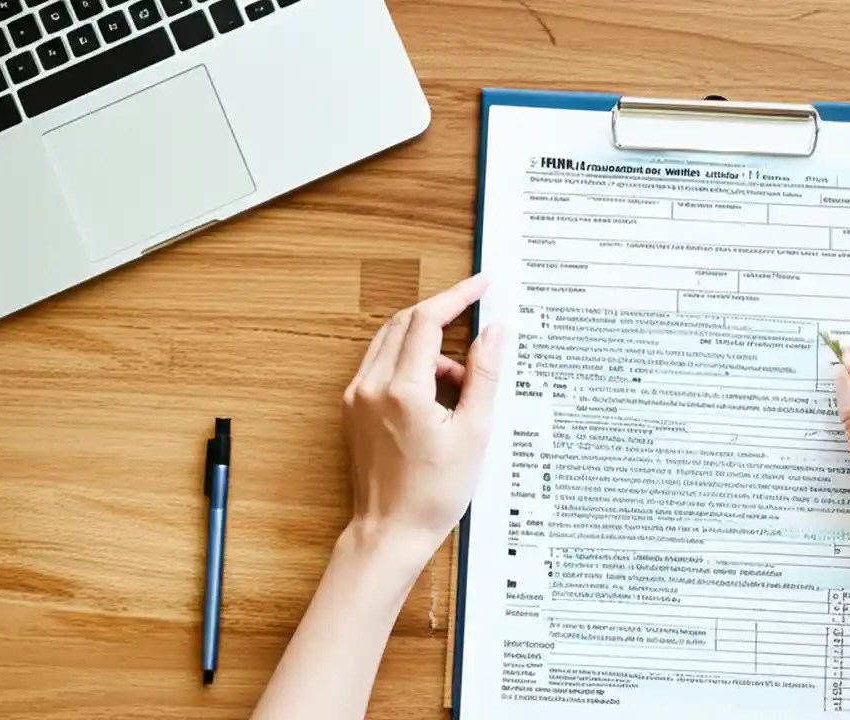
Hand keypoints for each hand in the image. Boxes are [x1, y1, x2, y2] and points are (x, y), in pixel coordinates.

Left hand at [341, 274, 503, 559]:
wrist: (391, 531)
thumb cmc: (433, 493)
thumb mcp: (474, 432)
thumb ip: (484, 374)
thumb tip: (495, 332)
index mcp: (402, 390)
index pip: (427, 320)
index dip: (457, 296)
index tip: (482, 284)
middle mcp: (371, 386)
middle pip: (405, 322)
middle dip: (442, 314)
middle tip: (477, 315)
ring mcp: (357, 396)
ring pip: (392, 341)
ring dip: (428, 343)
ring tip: (462, 378)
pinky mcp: (354, 408)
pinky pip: (383, 365)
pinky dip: (412, 363)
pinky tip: (438, 391)